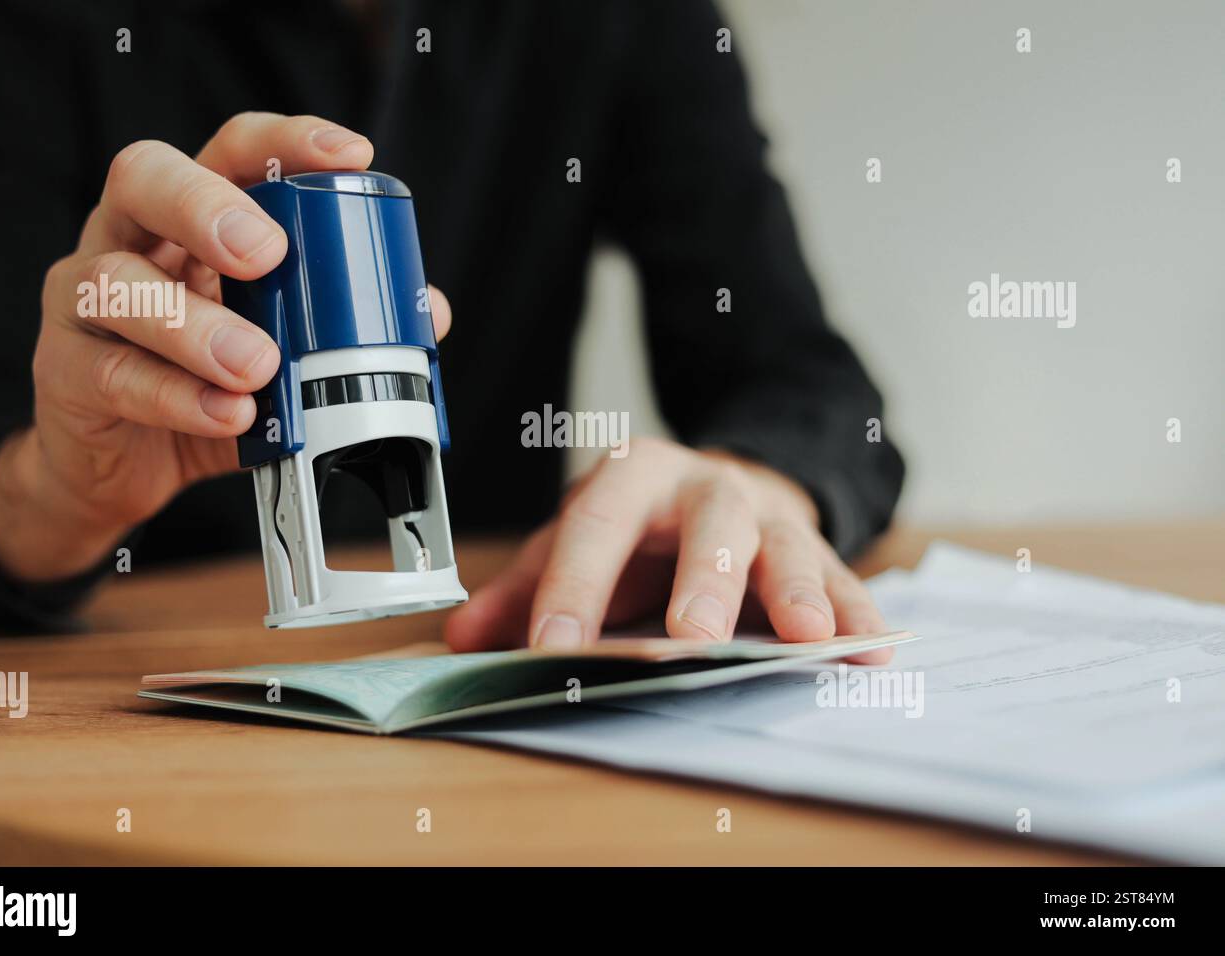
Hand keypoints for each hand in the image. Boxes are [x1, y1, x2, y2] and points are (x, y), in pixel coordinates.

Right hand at [0, 113, 450, 582]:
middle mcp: (130, 241)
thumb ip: (345, 329)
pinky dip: (177, 396)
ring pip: (118, 281)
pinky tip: (228, 413)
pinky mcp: (65, 370)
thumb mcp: (284, 354)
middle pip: (145, 178)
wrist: (124, 469)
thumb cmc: (204, 388)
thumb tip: (429, 314)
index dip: (285, 143)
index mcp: (190, 223)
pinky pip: (112, 372)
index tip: (350, 155)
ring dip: (197, 324)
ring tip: (259, 366)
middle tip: (268, 253)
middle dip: (208, 206)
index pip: (230, 153)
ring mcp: (86, 302)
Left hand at [446, 437, 892, 663]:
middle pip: (709, 522)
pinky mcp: (815, 545)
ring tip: (808, 638)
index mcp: (632, 477)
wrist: (719, 487)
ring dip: (799, 593)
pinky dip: (858, 614)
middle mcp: (705, 487)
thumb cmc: (642, 528)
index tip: (551, 645)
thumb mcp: (578, 543)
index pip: (597, 524)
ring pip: (787, 545)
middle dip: (704, 580)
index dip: (572, 586)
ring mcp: (767, 514)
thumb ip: (525, 586)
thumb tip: (462, 636)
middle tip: (693, 639)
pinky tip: (871, 650)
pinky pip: (844, 577)